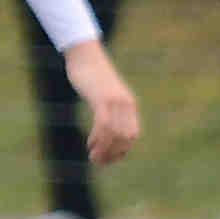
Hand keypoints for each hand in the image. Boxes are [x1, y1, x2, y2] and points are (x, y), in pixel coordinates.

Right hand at [63, 39, 141, 164]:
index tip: (109, 159)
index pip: (133, 135)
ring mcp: (115, 101)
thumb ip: (108, 110)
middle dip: (113, 154)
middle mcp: (126, 105)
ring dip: (104, 149)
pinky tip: (90, 144)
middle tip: (98, 162)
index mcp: (130, 106)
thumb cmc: (92, 78)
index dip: (122, 150)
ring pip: (115, 133)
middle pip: (126, 137)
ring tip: (93, 157)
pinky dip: (98, 137)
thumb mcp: (104, 96)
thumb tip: (105, 129)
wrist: (86, 56)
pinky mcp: (102, 98)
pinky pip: (104, 123)